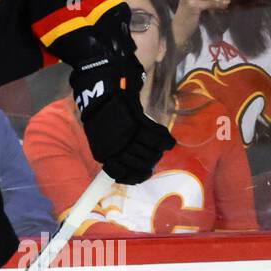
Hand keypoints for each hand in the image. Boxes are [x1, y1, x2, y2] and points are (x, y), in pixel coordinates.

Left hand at [71, 63, 174, 183]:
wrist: (101, 93)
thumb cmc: (101, 116)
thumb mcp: (101, 139)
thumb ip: (113, 152)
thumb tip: (126, 165)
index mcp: (104, 155)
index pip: (122, 173)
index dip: (135, 177)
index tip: (144, 174)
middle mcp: (115, 148)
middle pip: (141, 163)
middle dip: (151, 162)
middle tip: (155, 156)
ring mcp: (127, 136)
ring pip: (150, 151)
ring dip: (158, 152)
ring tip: (161, 148)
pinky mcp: (137, 122)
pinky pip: (156, 136)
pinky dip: (165, 141)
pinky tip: (169, 143)